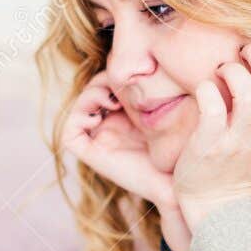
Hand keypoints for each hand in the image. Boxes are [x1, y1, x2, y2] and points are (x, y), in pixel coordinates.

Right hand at [62, 68, 178, 211]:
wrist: (177, 185)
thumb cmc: (181, 152)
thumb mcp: (174, 115)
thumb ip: (167, 95)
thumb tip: (166, 65)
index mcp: (127, 118)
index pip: (110, 87)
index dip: (112, 76)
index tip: (130, 75)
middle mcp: (111, 128)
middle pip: (91, 95)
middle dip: (99, 83)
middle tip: (115, 84)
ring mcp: (100, 141)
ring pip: (78, 110)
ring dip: (88, 97)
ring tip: (109, 100)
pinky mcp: (92, 155)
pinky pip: (70, 133)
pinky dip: (77, 119)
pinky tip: (98, 118)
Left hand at [172, 41, 250, 231]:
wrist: (217, 205)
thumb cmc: (244, 162)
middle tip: (242, 55)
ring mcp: (239, 141)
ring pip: (246, 89)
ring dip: (232, 70)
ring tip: (223, 71)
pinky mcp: (210, 145)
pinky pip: (211, 105)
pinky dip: (206, 88)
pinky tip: (204, 89)